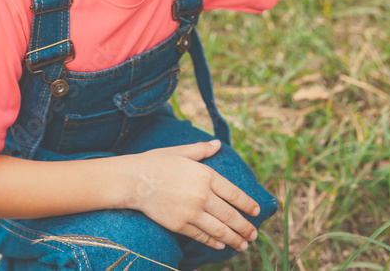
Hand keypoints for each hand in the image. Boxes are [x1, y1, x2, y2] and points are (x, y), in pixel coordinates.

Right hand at [121, 140, 260, 251]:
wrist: (133, 181)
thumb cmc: (157, 162)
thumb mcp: (182, 151)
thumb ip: (202, 150)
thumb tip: (217, 144)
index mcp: (206, 175)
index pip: (234, 194)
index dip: (248, 205)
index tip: (256, 212)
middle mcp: (202, 195)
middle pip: (230, 215)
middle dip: (245, 227)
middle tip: (254, 235)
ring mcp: (191, 212)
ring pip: (218, 229)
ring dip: (234, 239)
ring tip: (243, 245)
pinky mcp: (179, 224)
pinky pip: (200, 235)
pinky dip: (213, 241)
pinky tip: (220, 244)